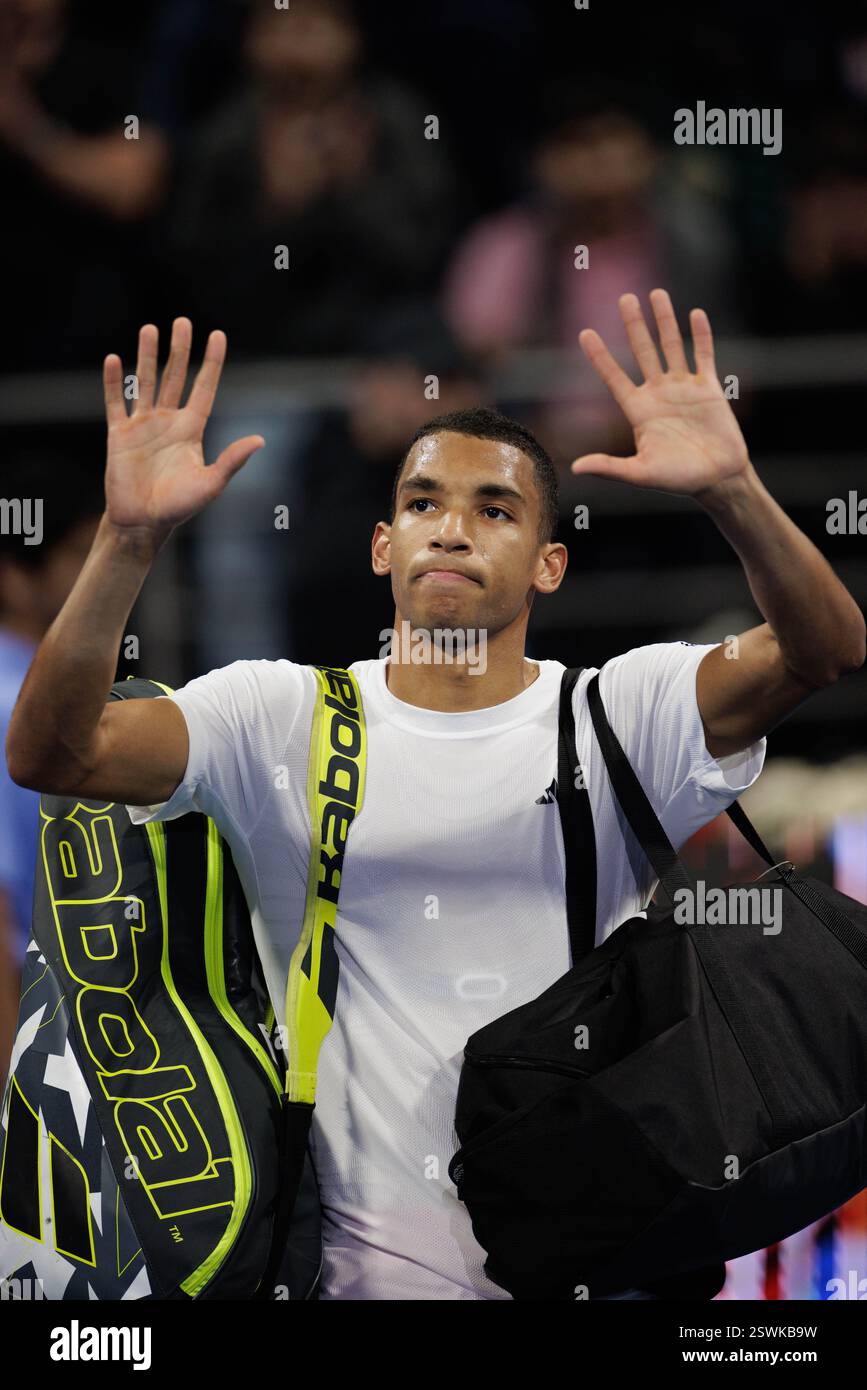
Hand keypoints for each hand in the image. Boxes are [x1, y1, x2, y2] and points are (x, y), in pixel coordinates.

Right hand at [102, 318, 263, 536]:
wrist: (144, 522)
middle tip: (183, 321)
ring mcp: (143, 426)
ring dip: (146, 356)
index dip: (211, 363)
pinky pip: (116, 403)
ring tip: (150, 329)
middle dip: (179, 349)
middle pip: (175, 377)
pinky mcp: (119, 434)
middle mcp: (168, 422)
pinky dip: (113, 383)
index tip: (217, 335)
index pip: (204, 388)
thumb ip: (233, 460)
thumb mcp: (211, 483)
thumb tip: (260, 440)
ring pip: (145, 382)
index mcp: (191, 430)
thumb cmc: (180, 506)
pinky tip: (114, 360)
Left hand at [571, 289, 750, 498]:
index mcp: (640, 411)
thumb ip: (610, 467)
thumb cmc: (678, 480)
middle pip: (643, 351)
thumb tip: (575, 468)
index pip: (614, 378)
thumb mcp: (640, 474)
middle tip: (624, 298)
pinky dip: (701, 335)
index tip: (585, 333)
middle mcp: (659, 394)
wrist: (718, 480)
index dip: (600, 356)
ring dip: (664, 320)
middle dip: (634, 324)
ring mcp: (684, 389)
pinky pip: (704, 356)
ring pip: (672, 346)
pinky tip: (695, 314)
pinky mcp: (708, 389)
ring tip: (656, 293)